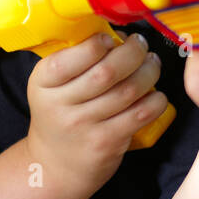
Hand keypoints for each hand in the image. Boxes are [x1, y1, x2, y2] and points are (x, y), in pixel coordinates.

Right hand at [25, 32, 168, 198]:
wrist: (55, 165)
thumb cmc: (61, 113)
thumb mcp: (52, 85)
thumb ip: (76, 59)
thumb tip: (119, 34)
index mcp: (42, 83)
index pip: (69, 58)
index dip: (98, 44)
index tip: (112, 39)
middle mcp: (59, 105)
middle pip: (106, 72)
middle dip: (133, 52)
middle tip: (141, 45)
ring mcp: (83, 126)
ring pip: (128, 91)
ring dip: (149, 72)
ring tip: (152, 63)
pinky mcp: (106, 143)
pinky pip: (140, 114)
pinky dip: (156, 100)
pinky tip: (156, 93)